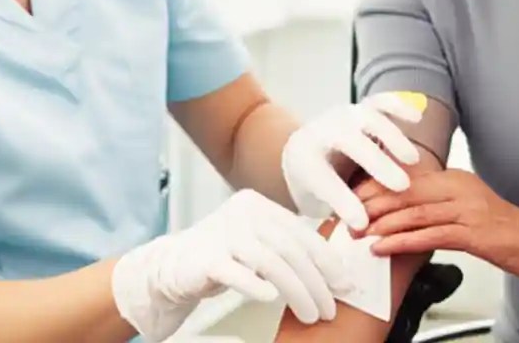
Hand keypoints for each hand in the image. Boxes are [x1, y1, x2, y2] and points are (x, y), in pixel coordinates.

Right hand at [112, 190, 351, 340]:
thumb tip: (337, 271)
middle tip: (330, 308)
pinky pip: (237, 273)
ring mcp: (222, 233)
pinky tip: (271, 300)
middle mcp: (240, 212)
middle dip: (317, 282)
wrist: (172, 267)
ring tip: (310, 314)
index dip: (328, 260)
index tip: (346, 285)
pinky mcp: (206, 258)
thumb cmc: (222, 257)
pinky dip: (257, 286)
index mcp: (256, 204)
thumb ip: (287, 245)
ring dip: (297, 292)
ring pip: (271, 263)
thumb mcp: (257, 242)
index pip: (301, 232)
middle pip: (290, 249)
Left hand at [282, 93, 423, 229]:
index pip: (324, 178)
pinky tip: (416, 118)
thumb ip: (339, 205)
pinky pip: (380, 102)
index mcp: (306, 157)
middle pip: (349, 141)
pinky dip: (397, 106)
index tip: (363, 222)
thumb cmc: (317, 178)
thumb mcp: (319, 196)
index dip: (344, 200)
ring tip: (411, 160)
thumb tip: (362, 224)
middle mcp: (323, 130)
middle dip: (375, 163)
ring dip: (391, 137)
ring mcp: (344, 116)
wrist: (307, 148)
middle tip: (401, 186)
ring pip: (367, 118)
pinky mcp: (362, 109)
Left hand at [356, 169, 518, 284]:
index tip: (353, 196)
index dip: (376, 186)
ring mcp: (467, 210)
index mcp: (453, 178)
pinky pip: (430, 236)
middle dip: (373, 204)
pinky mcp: (473, 233)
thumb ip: (433, 200)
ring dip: (383, 224)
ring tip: (361, 233)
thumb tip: (397, 205)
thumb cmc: (498, 226)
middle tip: (349, 216)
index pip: (406, 178)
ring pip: (415, 214)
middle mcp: (458, 188)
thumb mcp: (463, 203)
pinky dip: (402, 242)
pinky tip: (384, 248)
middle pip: (406, 192)